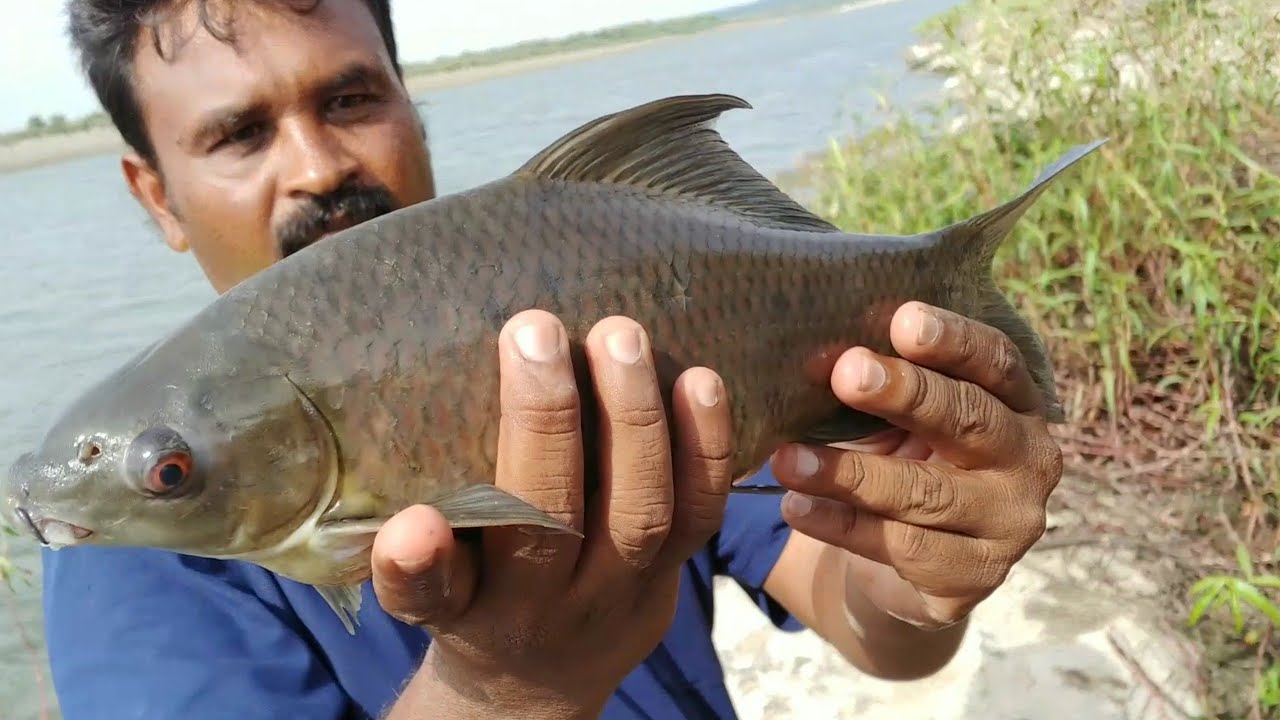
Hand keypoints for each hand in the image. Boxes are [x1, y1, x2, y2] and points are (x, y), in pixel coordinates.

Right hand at [370, 310, 733, 717]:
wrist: (543, 681)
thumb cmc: (476, 601)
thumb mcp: (433, 587)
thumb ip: (417, 554)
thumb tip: (411, 516)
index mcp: (464, 607)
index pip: (432, 593)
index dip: (418, 564)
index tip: (411, 525)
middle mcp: (541, 606)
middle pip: (549, 525)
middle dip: (545, 423)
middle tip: (534, 329)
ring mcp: (618, 591)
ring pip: (640, 515)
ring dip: (635, 420)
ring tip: (619, 336)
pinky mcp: (672, 575)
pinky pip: (701, 514)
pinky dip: (707, 444)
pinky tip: (700, 378)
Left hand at [771, 301, 1063, 629]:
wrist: (915, 565)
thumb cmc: (907, 461)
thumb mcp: (901, 419)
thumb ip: (878, 388)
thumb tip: (814, 356)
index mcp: (1016, 403)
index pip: (997, 362)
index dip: (954, 340)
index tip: (904, 318)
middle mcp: (1028, 461)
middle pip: (969, 421)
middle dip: (906, 394)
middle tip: (847, 372)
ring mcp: (1008, 525)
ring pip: (926, 493)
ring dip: (850, 473)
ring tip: (787, 459)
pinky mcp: (974, 578)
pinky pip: (900, 546)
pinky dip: (840, 524)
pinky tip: (797, 506)